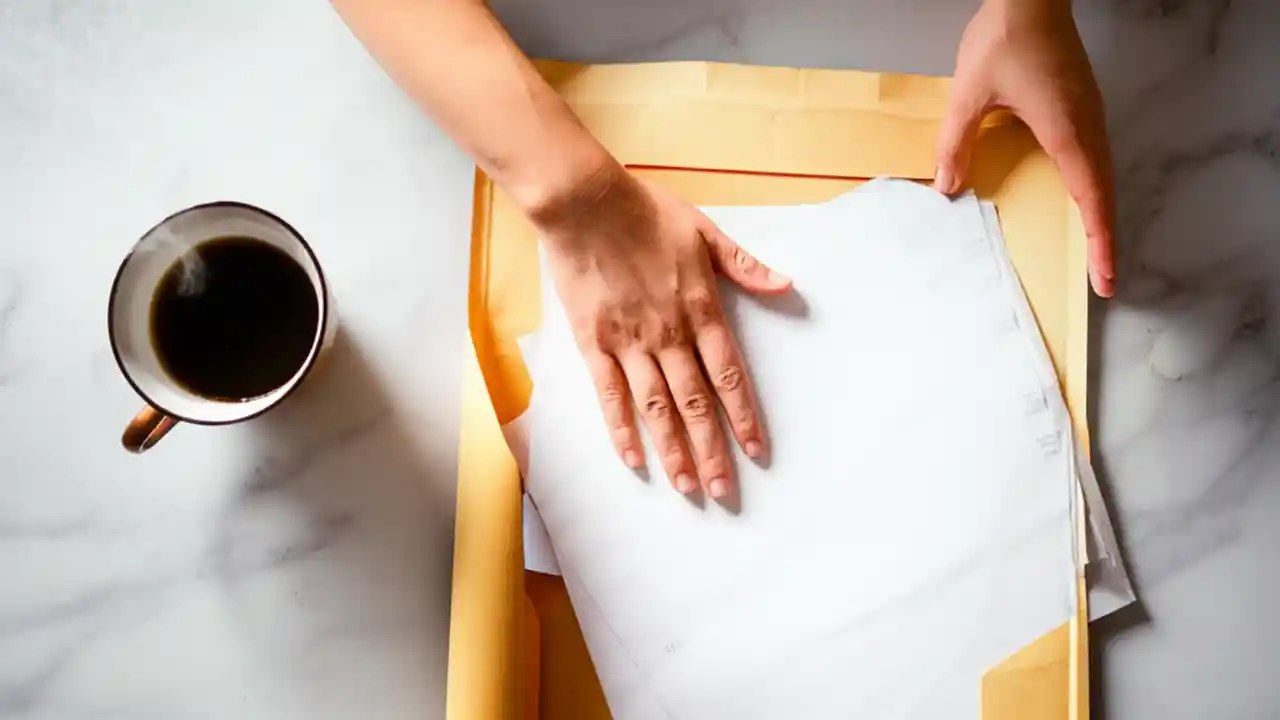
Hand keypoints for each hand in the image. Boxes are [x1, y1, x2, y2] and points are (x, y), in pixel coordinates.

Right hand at [538, 163, 791, 498]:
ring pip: (656, 407)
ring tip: (687, 488)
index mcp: (700, 309)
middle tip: (724, 492)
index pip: (729, 375)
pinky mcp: (594, 343)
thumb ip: (744, 267)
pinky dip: (621, 428)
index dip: (745, 416)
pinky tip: (634, 459)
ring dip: (673, 451)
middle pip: (696, 404)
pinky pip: (610, 394)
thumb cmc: (645, 211)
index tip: (758, 451)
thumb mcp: (705, 231)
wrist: (584, 202)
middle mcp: (668, 335)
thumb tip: (786, 286)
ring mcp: (629, 343)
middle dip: (712, 451)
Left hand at [937, 0, 1115, 296]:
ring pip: (1101, 176)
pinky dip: (1091, 188)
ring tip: (1094, 251)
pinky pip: (1092, 156)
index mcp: (1066, 130)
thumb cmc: (1005, 39)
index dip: (1099, 242)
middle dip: (1104, 240)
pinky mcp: (1082, 106)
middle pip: (1103, 194)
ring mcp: (1089, 115)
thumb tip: (946, 187)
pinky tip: (1077, 200)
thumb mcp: (969, 93)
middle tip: (1103, 282)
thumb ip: (956, 142)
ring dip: (1099, 214)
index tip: (1104, 279)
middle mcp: (1087, 126)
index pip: (1090, 199)